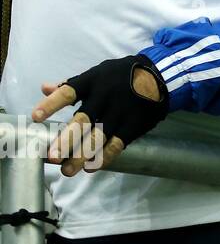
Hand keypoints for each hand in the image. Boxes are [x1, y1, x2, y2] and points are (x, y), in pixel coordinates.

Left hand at [33, 55, 166, 176]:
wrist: (160, 76)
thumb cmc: (122, 75)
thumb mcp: (99, 73)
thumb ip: (71, 84)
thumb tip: (44, 88)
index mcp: (94, 81)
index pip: (69, 92)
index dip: (51, 104)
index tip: (35, 118)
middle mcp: (106, 96)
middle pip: (84, 120)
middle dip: (67, 140)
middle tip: (52, 157)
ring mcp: (121, 112)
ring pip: (99, 136)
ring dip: (82, 155)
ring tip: (67, 170)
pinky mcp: (135, 124)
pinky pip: (118, 143)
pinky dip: (105, 156)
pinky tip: (92, 166)